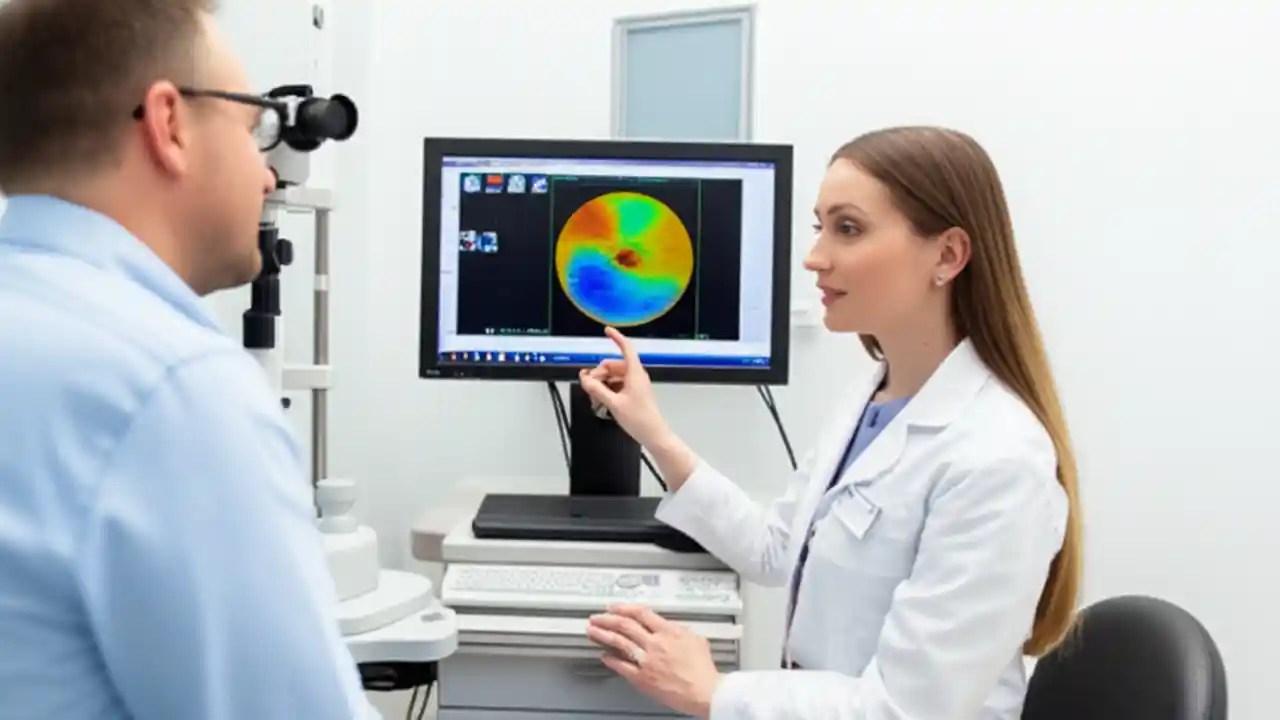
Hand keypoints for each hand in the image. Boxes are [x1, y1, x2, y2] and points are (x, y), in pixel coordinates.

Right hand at [577, 327, 669, 449]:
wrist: (654, 434)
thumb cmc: (640, 419)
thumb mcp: (613, 403)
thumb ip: (597, 389)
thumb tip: (585, 379)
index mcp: (634, 373)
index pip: (626, 348)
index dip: (616, 337)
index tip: (607, 330)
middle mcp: (636, 376)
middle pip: (613, 365)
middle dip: (599, 373)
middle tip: (589, 386)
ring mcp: (636, 384)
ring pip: (614, 376)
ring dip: (602, 383)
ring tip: (595, 397)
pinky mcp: (634, 393)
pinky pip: (617, 384)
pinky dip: (608, 389)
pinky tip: (601, 400)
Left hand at [587, 604, 722, 718]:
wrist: (704, 691)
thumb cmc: (703, 669)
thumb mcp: (696, 639)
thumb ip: (680, 631)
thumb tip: (673, 628)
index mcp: (668, 631)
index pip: (641, 613)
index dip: (624, 608)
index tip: (614, 607)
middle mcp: (655, 643)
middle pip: (625, 625)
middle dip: (607, 619)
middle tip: (597, 617)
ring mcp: (646, 660)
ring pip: (619, 642)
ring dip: (603, 635)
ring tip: (592, 631)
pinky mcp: (642, 678)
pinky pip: (622, 666)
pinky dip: (611, 660)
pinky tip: (604, 656)